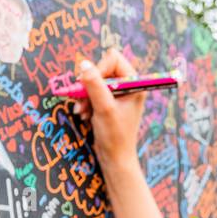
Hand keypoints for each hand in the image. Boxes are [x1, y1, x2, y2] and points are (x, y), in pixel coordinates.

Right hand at [72, 47, 145, 170]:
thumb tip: (84, 64)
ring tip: (83, 111)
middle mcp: (128, 85)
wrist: (115, 159)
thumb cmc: (115, 136)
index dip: (98, 68)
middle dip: (89, 84)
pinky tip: (84, 114)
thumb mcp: (104, 108)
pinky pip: (93, 91)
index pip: (113, 58)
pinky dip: (86, 101)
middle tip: (81, 100)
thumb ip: (94, 85)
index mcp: (135, 83)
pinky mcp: (109, 101)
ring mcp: (118, 93)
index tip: (87, 84)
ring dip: (85, 94)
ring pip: (95, 80)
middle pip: (102, 68)